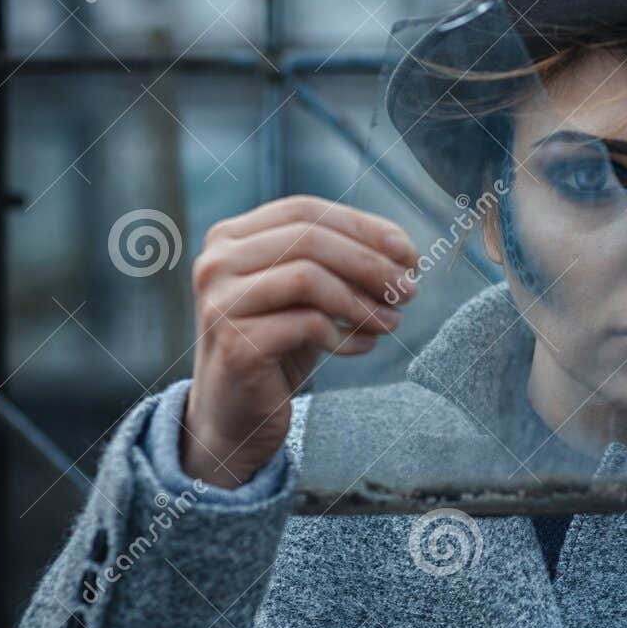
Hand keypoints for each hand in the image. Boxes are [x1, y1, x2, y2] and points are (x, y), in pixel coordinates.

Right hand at [181, 195, 418, 487]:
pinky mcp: (236, 343)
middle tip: (409, 290)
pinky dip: (345, 334)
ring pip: (308, 277)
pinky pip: (307, 324)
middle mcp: (216, 262)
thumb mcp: (305, 296)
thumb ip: (338, 263)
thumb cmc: (276, 349)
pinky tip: (363, 347)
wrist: (234, 416)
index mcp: (230, 238)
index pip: (306, 211)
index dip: (364, 227)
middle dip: (370, 263)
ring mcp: (221, 302)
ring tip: (392, 322)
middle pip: (309, 238)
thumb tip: (402, 250)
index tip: (410, 254)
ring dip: (362, 300)